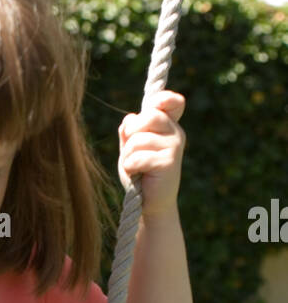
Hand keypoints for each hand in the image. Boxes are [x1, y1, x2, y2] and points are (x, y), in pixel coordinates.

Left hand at [118, 91, 185, 217]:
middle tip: (132, 151)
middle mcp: (175, 133)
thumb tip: (129, 119)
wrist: (151, 204)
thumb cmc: (140, 173)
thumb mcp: (130, 148)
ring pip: (138, 139)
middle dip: (131, 134)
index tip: (154, 106)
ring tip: (136, 167)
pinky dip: (130, 167)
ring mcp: (175, 147)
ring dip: (128, 156)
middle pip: (148, 116)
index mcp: (168, 126)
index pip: (172, 101)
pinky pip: (137, 157)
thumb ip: (129, 131)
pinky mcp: (169, 162)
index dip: (162, 99)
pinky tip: (138, 174)